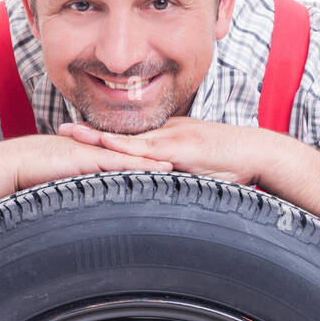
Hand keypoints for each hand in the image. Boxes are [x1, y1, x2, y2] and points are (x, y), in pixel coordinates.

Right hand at [0, 133, 173, 191]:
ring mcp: (96, 154)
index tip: (177, 165)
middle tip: (192, 162)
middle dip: (165, 157)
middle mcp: (100, 152)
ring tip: (187, 166)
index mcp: (97, 157)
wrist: (15, 164)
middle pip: (139, 154)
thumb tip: (96, 208)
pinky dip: (142, 166)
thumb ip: (85, 190)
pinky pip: (121, 162)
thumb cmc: (36, 176)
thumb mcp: (68, 184)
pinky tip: (161, 169)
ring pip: (135, 157)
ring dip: (160, 162)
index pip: (131, 158)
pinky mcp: (90, 160)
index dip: (153, 161)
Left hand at [57, 117, 285, 186]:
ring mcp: (171, 138)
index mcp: (168, 137)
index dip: (102, 135)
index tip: (78, 134)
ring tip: (71, 135)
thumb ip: (179, 177)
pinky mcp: (179, 148)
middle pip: (121, 133)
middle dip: (90, 131)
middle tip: (61, 129)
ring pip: (127, 138)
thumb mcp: (199, 171)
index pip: (129, 137)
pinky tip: (102, 148)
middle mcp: (165, 133)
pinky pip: (146, 149)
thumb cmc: (232, 164)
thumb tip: (164, 191)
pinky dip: (123, 149)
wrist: (257, 152)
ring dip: (98, 136)